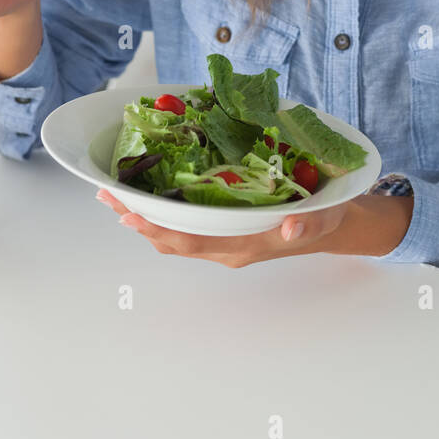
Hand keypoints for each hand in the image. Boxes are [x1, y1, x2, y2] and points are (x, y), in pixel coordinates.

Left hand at [94, 188, 349, 266]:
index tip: (131, 215)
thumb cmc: (324, 215)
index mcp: (244, 245)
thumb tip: (290, 228)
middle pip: (173, 239)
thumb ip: (308, 222)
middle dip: (138, 220)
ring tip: (115, 193)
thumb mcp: (324, 216)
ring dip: (144, 216)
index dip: (160, 230)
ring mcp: (222, 239)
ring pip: (174, 233)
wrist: (330, 222)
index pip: (193, 241)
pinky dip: (161, 211)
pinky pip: (184, 225)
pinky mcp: (223, 227)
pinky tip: (147, 193)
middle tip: (107, 195)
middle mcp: (226, 246)